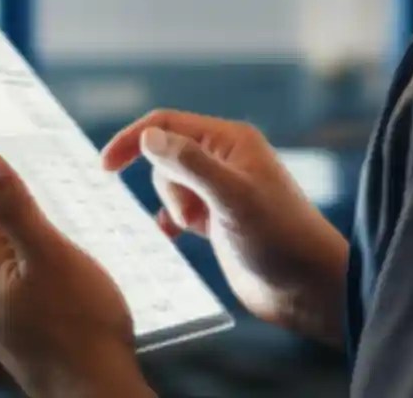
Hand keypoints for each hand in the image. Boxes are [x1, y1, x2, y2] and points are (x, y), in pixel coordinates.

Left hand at [0, 151, 155, 397]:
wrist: (97, 392)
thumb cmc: (80, 325)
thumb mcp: (50, 252)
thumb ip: (14, 206)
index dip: (34, 204)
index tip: (64, 204)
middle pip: (15, 244)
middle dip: (49, 237)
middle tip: (83, 245)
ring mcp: (3, 327)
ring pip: (30, 274)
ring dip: (58, 267)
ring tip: (87, 278)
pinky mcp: (26, 344)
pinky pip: (40, 302)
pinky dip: (61, 295)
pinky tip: (84, 304)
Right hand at [104, 110, 349, 348]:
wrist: (307, 287)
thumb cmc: (279, 238)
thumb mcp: (232, 198)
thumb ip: (190, 164)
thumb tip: (148, 136)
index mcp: (232, 141)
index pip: (167, 124)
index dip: (134, 139)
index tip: (105, 167)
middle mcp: (227, 160)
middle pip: (167, 156)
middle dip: (168, 186)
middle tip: (194, 216)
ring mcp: (223, 191)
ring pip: (172, 185)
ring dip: (174, 206)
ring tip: (198, 228)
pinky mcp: (220, 221)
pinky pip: (180, 210)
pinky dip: (172, 220)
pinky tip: (172, 236)